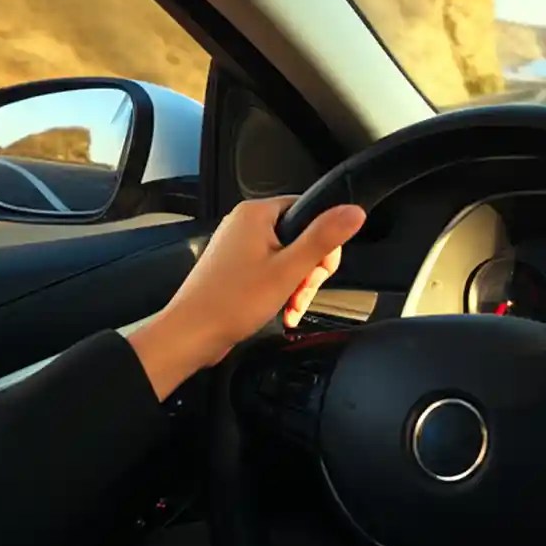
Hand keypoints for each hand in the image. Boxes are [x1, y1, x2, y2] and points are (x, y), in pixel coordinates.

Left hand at [128, 197, 365, 398]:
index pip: (310, 211)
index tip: (320, 270)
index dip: (324, 243)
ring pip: (289, 258)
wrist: (191, 335)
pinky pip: (272, 271)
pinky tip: (282, 310)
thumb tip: (353, 212)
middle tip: (302, 292)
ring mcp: (240, 246)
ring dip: (298, 286)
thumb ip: (323, 238)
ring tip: (290, 307)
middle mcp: (246, 224)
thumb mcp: (289, 270)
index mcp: (257, 214)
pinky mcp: (237, 267)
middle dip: (310, 271)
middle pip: (301, 237)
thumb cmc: (230, 303)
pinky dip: (281, 290)